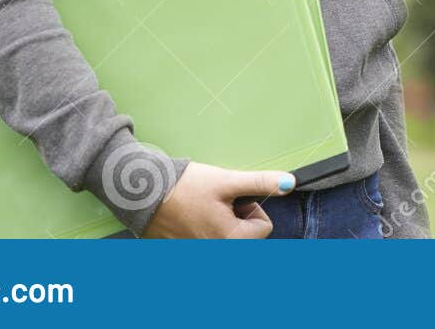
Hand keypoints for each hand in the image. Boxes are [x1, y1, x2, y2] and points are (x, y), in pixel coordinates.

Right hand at [142, 162, 293, 238]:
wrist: (144, 192)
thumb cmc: (185, 186)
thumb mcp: (227, 180)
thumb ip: (260, 183)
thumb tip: (290, 182)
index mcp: (230, 240)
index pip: (263, 229)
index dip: (251, 208)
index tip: (231, 199)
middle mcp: (216, 252)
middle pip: (246, 236)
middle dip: (237, 216)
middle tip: (217, 202)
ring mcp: (200, 253)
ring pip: (228, 238)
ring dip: (222, 222)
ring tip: (203, 207)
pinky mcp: (186, 250)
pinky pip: (208, 240)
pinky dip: (206, 228)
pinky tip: (192, 215)